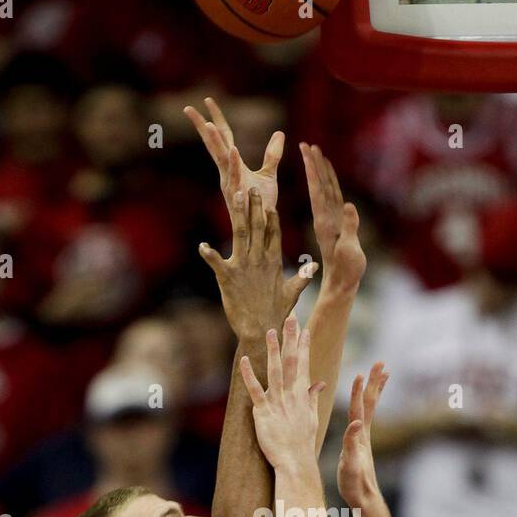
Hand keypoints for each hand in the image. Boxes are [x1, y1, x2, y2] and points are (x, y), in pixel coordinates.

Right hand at [184, 95, 282, 213]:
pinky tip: (232, 150)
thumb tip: (279, 133)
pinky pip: (235, 177)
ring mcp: (229, 183)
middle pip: (213, 144)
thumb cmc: (263, 203)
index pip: (224, 137)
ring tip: (207, 124)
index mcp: (232, 165)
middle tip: (188, 108)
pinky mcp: (237, 195)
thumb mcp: (269, 174)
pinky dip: (234, 164)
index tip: (207, 100)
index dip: (216, 118)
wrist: (263, 227)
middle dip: (201, 126)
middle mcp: (226, 172)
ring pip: (220, 158)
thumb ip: (272, 154)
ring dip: (214, 142)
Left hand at [199, 188, 315, 340]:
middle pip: (256, 227)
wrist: (262, 330)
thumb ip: (302, 277)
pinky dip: (208, 254)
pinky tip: (202, 246)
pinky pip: (216, 262)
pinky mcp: (227, 277)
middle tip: (251, 186)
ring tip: (235, 195)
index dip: (270, 217)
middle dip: (254, 206)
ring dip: (237, 214)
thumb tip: (315, 266)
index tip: (268, 202)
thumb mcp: (292, 293)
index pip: (273, 234)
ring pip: (239, 234)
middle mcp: (259, 259)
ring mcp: (243, 266)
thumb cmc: (276, 313)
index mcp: (273, 261)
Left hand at [240, 316, 324, 469]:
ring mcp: (278, 402)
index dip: (303, 346)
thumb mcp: (311, 417)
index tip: (304, 328)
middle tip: (291, 318)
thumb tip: (318, 383)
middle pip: (291, 362)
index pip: (304, 364)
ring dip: (273, 350)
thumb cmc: (302, 441)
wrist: (295, 461)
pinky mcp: (263, 412)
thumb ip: (312, 397)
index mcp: (302, 395)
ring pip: (275, 372)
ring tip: (270, 331)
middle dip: (291, 339)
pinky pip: (255, 390)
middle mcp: (291, 395)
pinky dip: (249, 375)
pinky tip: (245, 360)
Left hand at [301, 142, 366, 293]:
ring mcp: (330, 220)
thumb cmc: (347, 269)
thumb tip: (349, 205)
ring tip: (316, 153)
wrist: (343, 283)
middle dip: (313, 165)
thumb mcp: (349, 249)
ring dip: (320, 171)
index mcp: (324, 221)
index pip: (316, 191)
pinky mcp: (336, 223)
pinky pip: (333, 199)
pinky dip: (331, 184)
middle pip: (318, 186)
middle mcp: (324, 217)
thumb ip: (349, 227)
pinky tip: (328, 175)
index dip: (312, 171)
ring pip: (325, 189)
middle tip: (306, 145)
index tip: (305, 153)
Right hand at [337, 363, 387, 507]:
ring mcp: (364, 437)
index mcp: (359, 437)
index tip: (361, 373)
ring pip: (371, 407)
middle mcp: (364, 433)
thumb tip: (355, 424)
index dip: (359, 392)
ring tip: (382, 373)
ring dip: (375, 389)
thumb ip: (351, 444)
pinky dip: (368, 404)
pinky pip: (366, 416)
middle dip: (374, 381)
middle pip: (371, 402)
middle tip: (380, 362)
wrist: (364, 498)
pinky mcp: (361, 442)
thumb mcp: (349, 465)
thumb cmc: (355, 484)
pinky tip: (367, 400)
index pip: (359, 409)